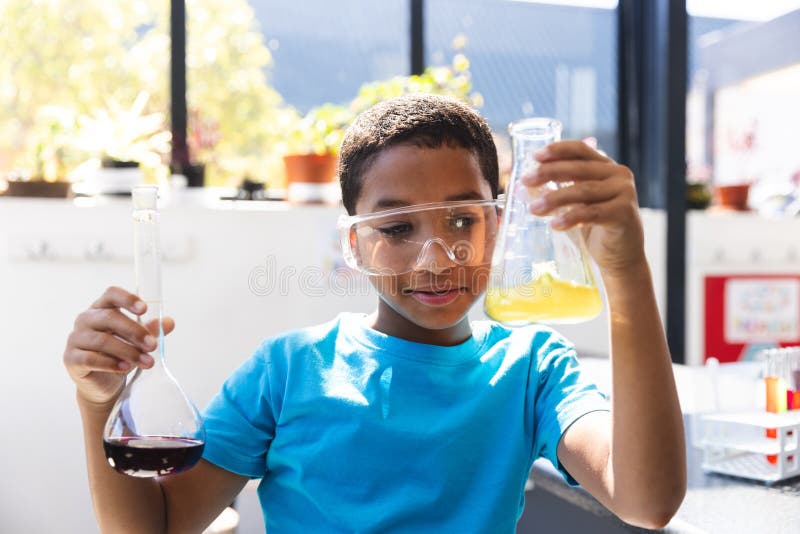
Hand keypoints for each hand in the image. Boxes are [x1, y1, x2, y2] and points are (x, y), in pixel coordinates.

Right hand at [63, 286, 175, 405]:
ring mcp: (76, 339)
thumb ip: (150, 330)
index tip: (144, 309)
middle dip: (135, 331)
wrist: (102, 384)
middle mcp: (85, 320)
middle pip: (109, 318)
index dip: (127, 299)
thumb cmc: (118, 355)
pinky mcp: (71, 359)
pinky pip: (90, 359)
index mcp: (101, 309)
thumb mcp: (136, 342)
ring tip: (147, 362)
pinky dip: (111, 364)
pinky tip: (126, 368)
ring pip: (102, 341)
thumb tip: (169, 322)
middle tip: (153, 345)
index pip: (111, 295)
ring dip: (128, 351)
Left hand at [522, 140, 645, 278]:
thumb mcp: (572, 206)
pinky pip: (592, 213)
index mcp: (606, 167)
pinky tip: (555, 225)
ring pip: (583, 191)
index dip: (558, 150)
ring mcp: (624, 193)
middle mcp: (618, 175)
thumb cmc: (594, 228)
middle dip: (549, 173)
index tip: (535, 156)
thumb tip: (519, 189)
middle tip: (527, 181)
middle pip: (579, 168)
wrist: (621, 256)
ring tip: (533, 209)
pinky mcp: (624, 213)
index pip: (581, 150)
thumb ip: (553, 193)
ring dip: (554, 199)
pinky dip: (570, 218)